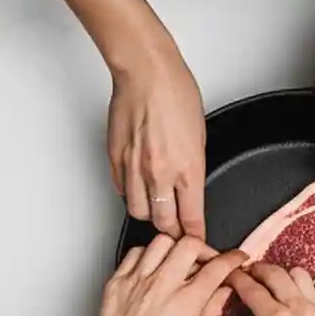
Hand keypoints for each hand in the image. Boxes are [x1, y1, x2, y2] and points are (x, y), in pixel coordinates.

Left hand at [85, 235, 247, 315]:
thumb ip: (213, 312)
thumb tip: (223, 292)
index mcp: (186, 301)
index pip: (217, 267)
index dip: (232, 259)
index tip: (236, 259)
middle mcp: (162, 285)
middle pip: (190, 244)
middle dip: (204, 248)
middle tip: (206, 261)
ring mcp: (138, 280)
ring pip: (162, 242)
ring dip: (175, 249)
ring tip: (178, 263)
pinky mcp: (118, 281)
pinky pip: (136, 252)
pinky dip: (148, 255)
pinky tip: (153, 268)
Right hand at [108, 49, 206, 238]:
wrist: (146, 73)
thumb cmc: (176, 94)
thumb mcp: (199, 136)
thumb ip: (192, 168)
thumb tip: (189, 189)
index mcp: (187, 168)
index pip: (192, 218)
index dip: (195, 236)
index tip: (197, 242)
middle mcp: (160, 172)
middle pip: (164, 222)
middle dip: (172, 230)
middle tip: (176, 229)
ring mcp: (135, 168)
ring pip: (139, 211)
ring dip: (150, 213)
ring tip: (156, 207)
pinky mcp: (115, 159)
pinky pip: (123, 190)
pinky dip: (131, 194)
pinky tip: (139, 186)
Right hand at [214, 264, 314, 315]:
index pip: (252, 289)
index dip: (237, 279)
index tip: (230, 276)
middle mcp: (301, 308)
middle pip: (276, 274)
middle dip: (259, 270)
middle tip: (250, 275)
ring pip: (301, 275)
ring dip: (285, 276)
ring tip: (278, 287)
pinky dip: (312, 284)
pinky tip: (306, 296)